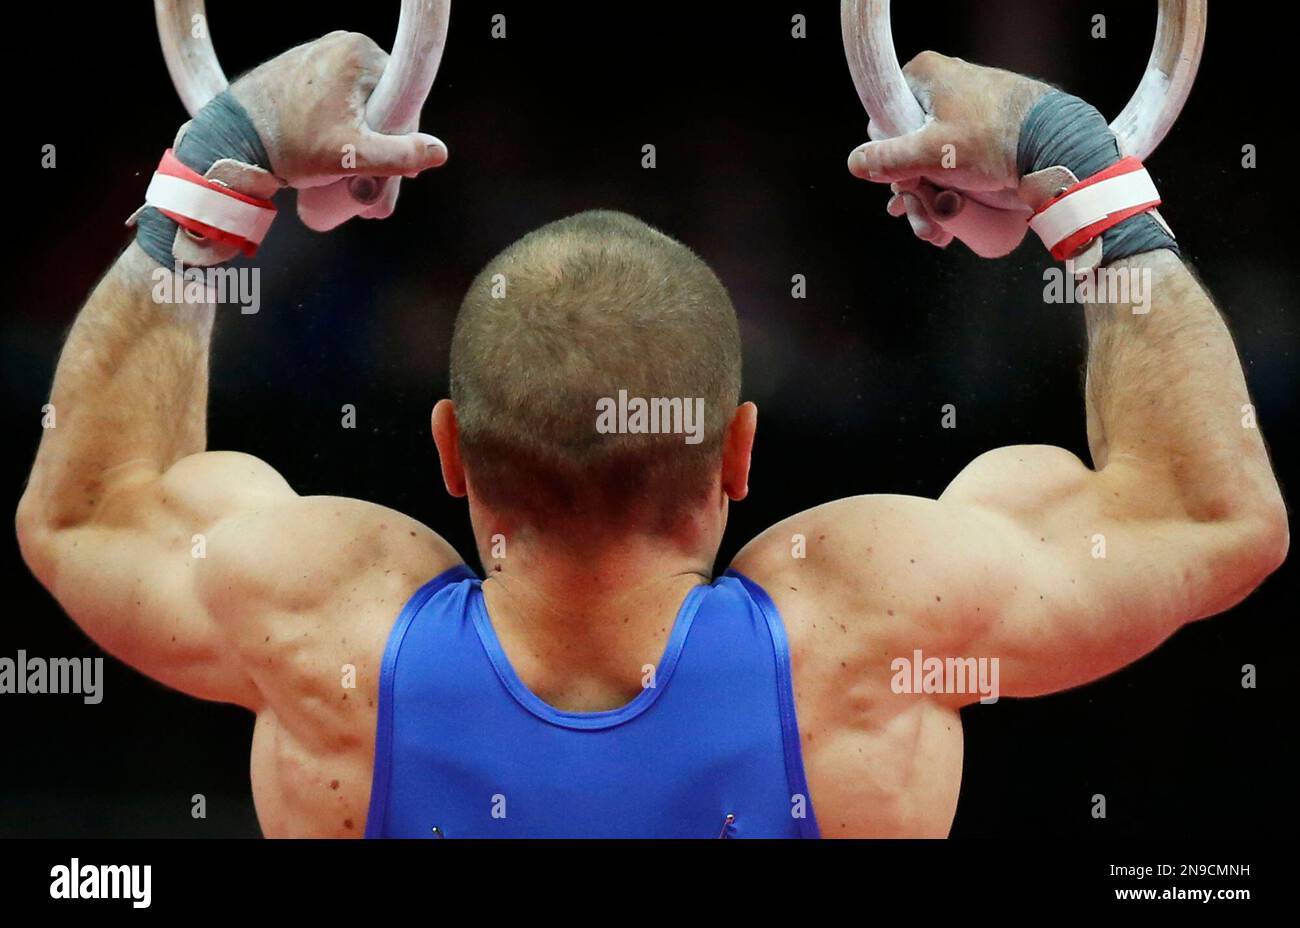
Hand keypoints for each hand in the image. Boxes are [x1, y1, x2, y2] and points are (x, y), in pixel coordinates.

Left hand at [230, 31, 446, 192]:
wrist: (232, 139)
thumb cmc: (290, 144)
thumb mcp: (352, 156)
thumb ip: (399, 155)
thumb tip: (439, 152)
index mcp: (359, 52)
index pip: (405, 98)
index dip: (404, 137)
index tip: (392, 169)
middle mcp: (340, 44)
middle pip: (383, 102)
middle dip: (380, 142)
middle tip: (366, 179)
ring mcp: (319, 54)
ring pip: (360, 104)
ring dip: (360, 138)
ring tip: (343, 169)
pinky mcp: (303, 70)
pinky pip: (336, 100)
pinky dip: (338, 126)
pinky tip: (327, 151)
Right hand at [847, 51, 1049, 254]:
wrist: (1057, 148)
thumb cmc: (995, 139)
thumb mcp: (930, 152)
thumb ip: (887, 158)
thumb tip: (855, 163)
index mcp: (927, 77)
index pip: (884, 116)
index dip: (887, 155)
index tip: (901, 180)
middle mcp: (945, 89)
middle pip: (908, 146)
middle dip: (912, 189)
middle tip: (918, 214)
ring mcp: (967, 112)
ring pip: (932, 161)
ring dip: (929, 200)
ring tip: (937, 229)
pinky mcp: (985, 135)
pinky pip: (956, 165)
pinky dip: (951, 194)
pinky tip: (947, 224)